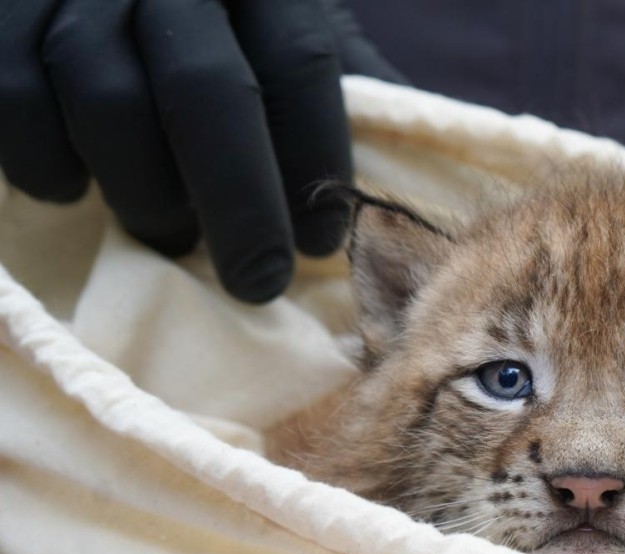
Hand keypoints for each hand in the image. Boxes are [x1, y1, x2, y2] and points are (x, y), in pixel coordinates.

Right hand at [0, 0, 402, 302]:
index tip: (324, 241)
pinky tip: (81, 189)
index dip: (315, 159)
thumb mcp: (288, 24)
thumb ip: (347, 85)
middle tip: (260, 282)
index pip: (299, 64)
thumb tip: (411, 187)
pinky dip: (53, 167)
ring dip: (148, 195)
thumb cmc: (220, 23)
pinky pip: (18, 108)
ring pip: (108, 105)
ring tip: (174, 236)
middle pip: (206, 93)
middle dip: (239, 203)